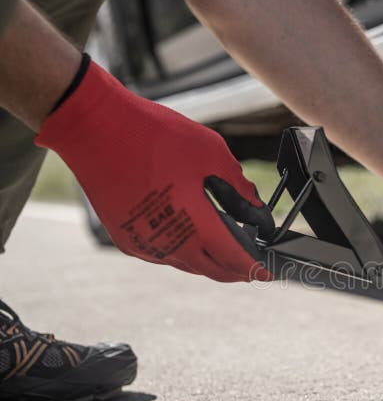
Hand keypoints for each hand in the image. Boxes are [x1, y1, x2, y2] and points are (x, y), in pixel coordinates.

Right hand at [36, 61, 274, 281]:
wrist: (95, 128)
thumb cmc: (154, 135)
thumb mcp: (212, 153)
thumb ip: (239, 186)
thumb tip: (256, 208)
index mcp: (195, 225)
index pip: (234, 259)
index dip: (255, 268)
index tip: (268, 272)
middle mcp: (169, 244)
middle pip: (212, 269)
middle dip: (236, 270)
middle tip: (251, 266)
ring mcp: (144, 244)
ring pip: (186, 263)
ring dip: (208, 260)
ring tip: (226, 248)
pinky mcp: (125, 238)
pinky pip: (163, 254)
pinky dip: (183, 250)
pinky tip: (192, 236)